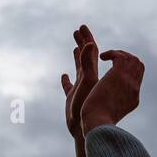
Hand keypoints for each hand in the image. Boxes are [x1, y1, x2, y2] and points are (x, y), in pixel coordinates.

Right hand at [60, 25, 98, 139]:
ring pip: (79, 69)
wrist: (88, 130)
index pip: (92, 51)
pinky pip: (70, 87)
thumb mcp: (87, 82)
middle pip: (86, 56)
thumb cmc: (87, 109)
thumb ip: (88, 63)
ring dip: (77, 57)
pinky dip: (67, 80)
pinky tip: (64, 76)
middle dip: (82, 42)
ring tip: (75, 47)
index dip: (88, 37)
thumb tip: (91, 43)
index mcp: (92, 73)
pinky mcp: (73, 99)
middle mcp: (88, 79)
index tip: (82, 26)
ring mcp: (81, 88)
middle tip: (77, 29)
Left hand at [80, 49, 142, 132]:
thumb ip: (113, 109)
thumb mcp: (111, 116)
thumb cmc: (98, 124)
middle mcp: (134, 89)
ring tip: (106, 56)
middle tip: (112, 58)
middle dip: (126, 58)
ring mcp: (128, 81)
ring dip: (118, 53)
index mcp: (134, 99)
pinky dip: (112, 53)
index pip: (138, 77)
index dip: (130, 69)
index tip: (115, 67)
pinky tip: (101, 57)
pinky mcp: (118, 75)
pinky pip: (120, 56)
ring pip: (131, 59)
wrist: (97, 124)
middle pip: (138, 65)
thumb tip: (108, 107)